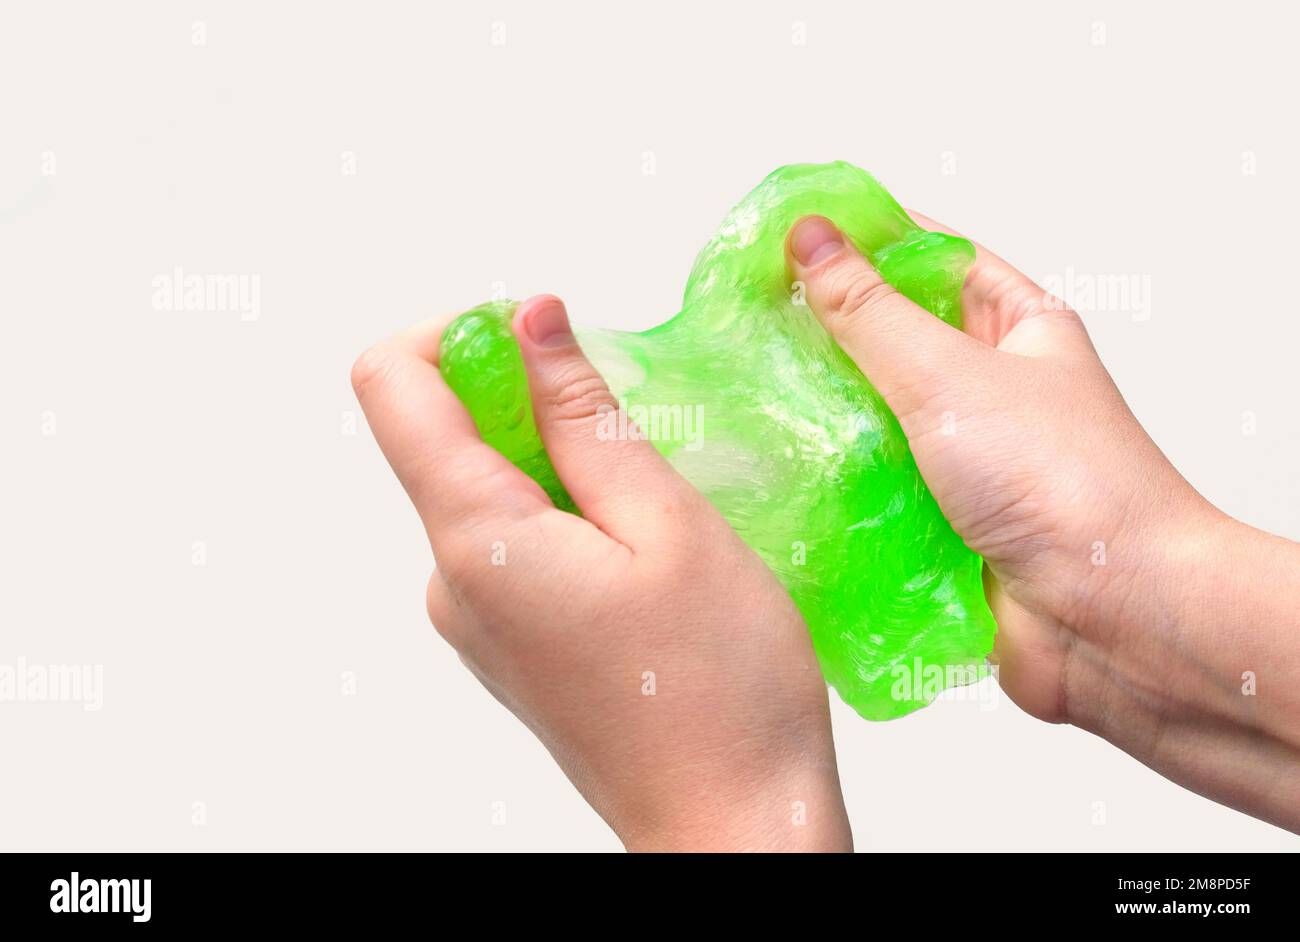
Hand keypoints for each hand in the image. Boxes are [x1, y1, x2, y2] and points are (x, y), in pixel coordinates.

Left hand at [351, 295, 851, 850]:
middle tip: (631, 429)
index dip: (453, 332)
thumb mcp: (668, 522)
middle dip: (528, 399)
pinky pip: (512, 542)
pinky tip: (643, 551)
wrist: (731, 824)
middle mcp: (451, 581)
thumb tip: (529, 320)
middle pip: (443, 436)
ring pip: (488, 489)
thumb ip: (586, 415)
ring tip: (654, 507)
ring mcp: (476, 619)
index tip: (535, 335)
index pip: (392, 386)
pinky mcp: (509, 642)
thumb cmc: (720, 686)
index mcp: (476, 540)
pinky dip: (566, 514)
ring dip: (560, 461)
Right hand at [787, 215, 1299, 830]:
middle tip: (740, 317)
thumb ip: (870, 312)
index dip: (861, 238)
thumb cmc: (1059, 481)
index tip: (782, 232)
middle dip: (823, 330)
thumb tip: (810, 238)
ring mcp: (964, 459)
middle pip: (893, 338)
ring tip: (741, 393)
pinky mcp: (939, 524)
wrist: (1112, 620)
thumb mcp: (951, 376)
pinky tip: (772, 473)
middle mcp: (990, 388)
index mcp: (1016, 327)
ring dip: (821, 413)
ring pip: (873, 418)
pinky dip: (830, 482)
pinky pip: (871, 489)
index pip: (929, 257)